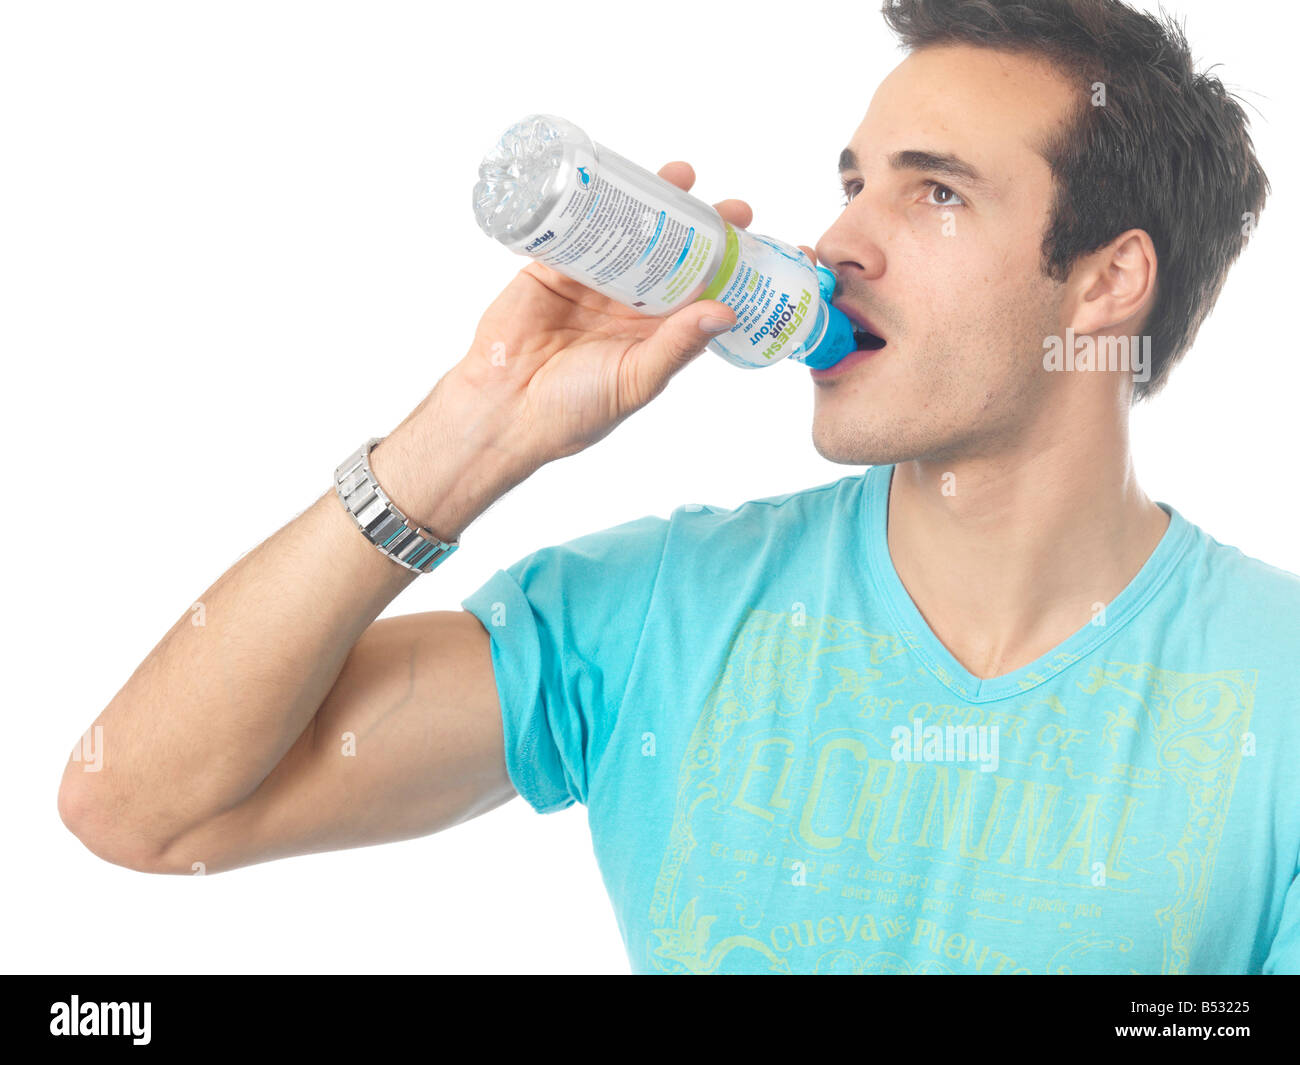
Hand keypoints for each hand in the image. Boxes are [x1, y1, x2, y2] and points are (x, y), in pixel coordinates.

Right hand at [445, 161, 753, 471]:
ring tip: (680, 176)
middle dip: (699, 226)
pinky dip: (593, 203)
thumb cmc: (574, 411)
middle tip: (727, 206)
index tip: (753, 239)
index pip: (700, 291)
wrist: (504, 409)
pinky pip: (576, 229)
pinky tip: (616, 178)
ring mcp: (591, 283)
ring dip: (652, 204)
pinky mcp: (552, 268)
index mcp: (655, 333)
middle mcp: (628, 304)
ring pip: (627, 233)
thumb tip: (726, 311)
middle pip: (670, 254)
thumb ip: (677, 346)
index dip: (726, 266)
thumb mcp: (635, 380)